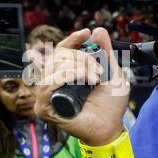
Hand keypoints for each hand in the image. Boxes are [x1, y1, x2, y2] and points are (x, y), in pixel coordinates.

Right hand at [27, 27, 130, 145]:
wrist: (111, 127)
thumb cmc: (110, 106)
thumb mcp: (112, 74)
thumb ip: (106, 53)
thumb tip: (98, 30)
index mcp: (66, 74)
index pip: (61, 51)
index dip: (71, 40)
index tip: (86, 32)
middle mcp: (53, 83)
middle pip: (59, 57)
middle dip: (82, 57)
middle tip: (99, 70)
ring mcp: (46, 95)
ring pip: (54, 68)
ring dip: (78, 67)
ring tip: (96, 77)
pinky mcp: (44, 107)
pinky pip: (48, 84)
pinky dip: (66, 76)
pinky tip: (83, 78)